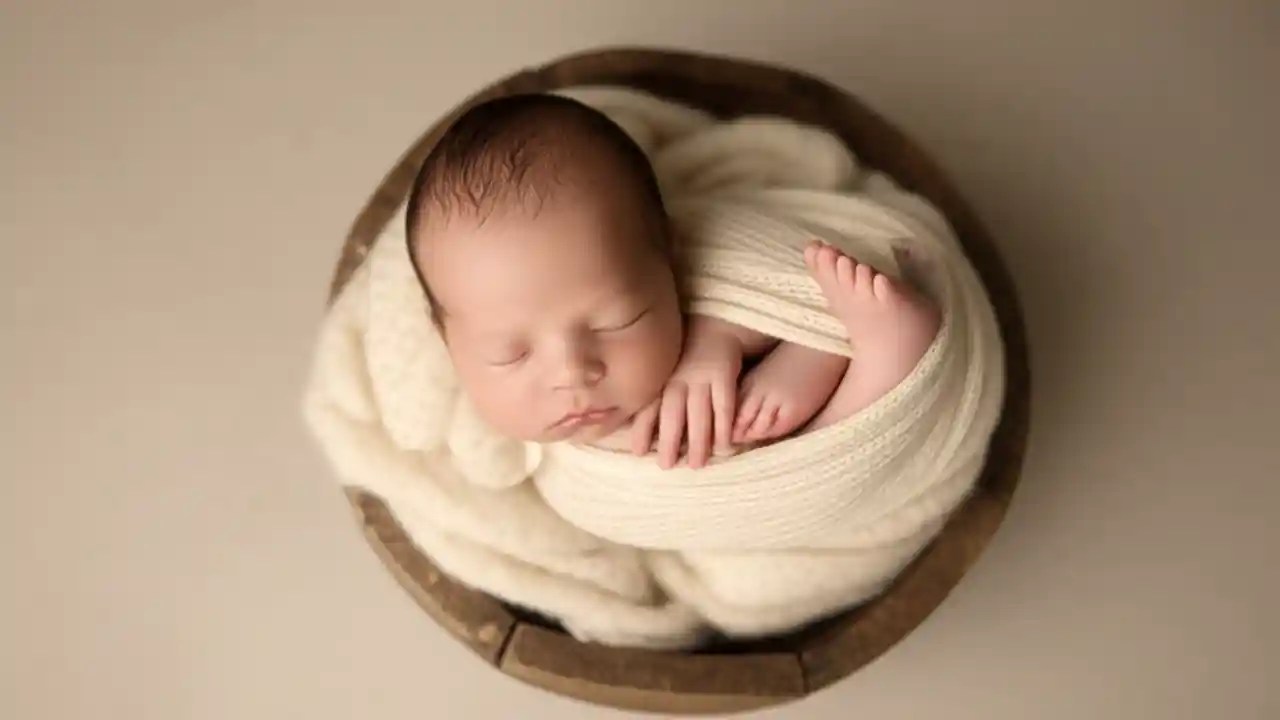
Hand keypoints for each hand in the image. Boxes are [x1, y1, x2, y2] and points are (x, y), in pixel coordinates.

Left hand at [631, 318, 742, 468]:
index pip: (649, 406)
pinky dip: (724, 428)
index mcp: (661, 379)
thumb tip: (634, 424)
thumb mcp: (665, 368)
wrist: (717, 327)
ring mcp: (702, 377)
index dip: (643, 429)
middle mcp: (678, 379)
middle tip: (667, 466)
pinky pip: (724, 406)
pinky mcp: (724, 377)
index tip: (638, 452)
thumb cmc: (687, 355)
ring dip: (698, 442)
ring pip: (699, 414)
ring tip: (696, 465)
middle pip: (673, 415)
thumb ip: (654, 392)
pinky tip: (725, 446)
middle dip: (669, 442)